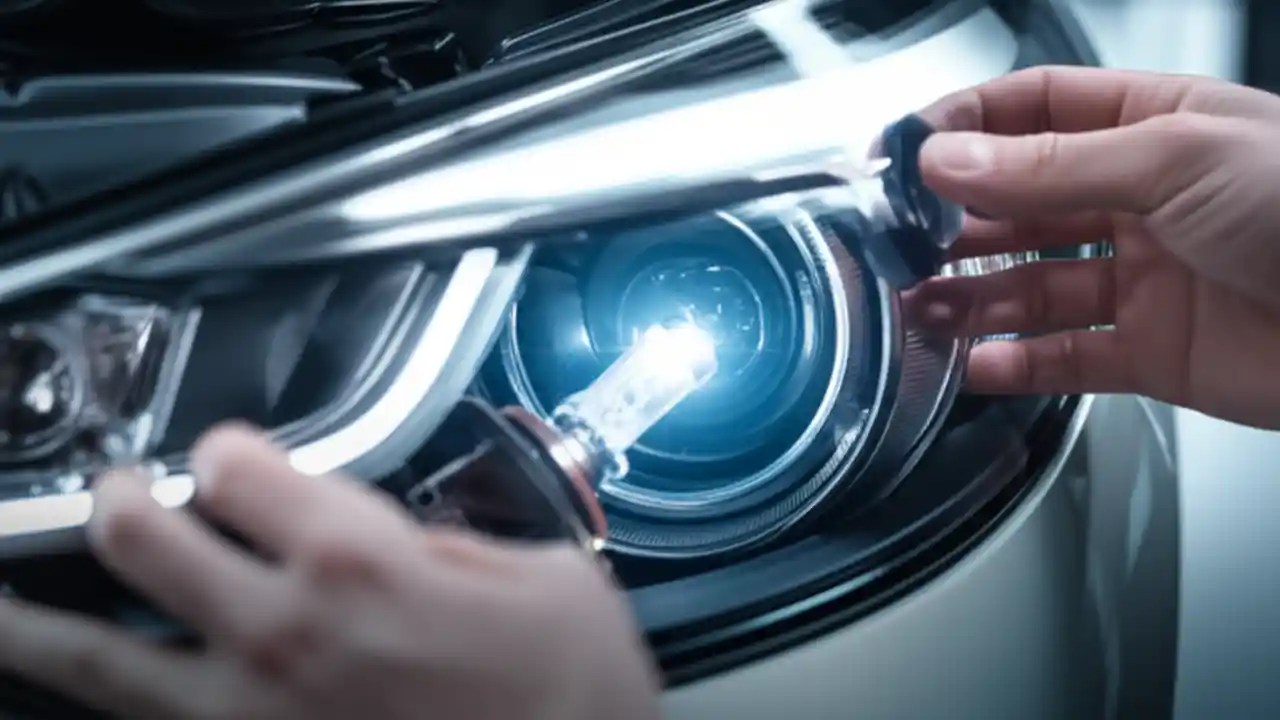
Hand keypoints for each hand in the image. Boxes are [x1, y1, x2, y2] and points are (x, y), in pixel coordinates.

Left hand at [0, 425, 661, 719]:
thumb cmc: (573, 700)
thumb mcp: (543, 577)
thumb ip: (448, 538)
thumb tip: (391, 533)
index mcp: (357, 563)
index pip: (233, 465)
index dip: (229, 447)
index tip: (238, 457)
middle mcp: (283, 634)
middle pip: (138, 537)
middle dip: (123, 500)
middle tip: (123, 495)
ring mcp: (254, 718)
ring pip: (98, 660)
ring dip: (37, 622)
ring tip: (5, 606)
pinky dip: (109, 708)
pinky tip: (90, 697)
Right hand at [908, 66, 1279, 428]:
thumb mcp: (1176, 159)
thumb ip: (1051, 166)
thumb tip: (949, 157)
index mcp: (1154, 126)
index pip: (1034, 112)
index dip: (965, 127)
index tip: (904, 152)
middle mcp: (1143, 199)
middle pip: (1020, 202)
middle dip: (955, 220)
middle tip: (899, 239)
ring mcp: (1145, 277)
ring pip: (1031, 284)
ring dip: (971, 296)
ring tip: (919, 305)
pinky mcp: (1152, 350)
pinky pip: (1065, 358)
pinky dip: (1015, 365)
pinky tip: (977, 363)